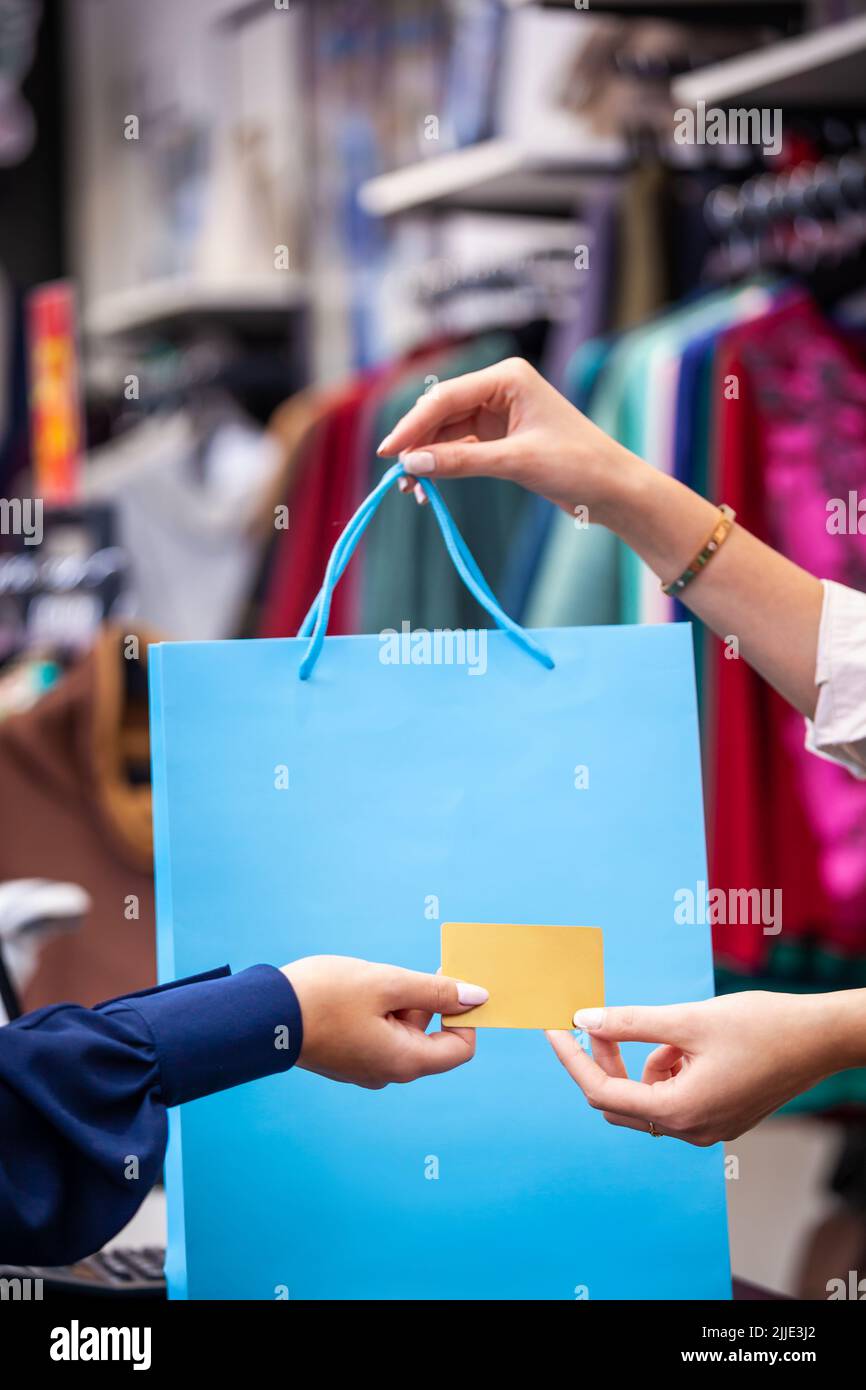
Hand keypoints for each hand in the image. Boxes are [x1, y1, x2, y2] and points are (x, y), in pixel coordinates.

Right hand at [281, 955, 486, 1088]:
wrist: (263, 1014)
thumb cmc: (326, 997)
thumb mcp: (388, 983)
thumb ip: (436, 991)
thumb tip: (478, 997)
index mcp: (404, 1061)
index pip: (460, 1048)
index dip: (466, 1015)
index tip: (452, 983)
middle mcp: (387, 1072)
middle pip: (430, 1037)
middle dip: (426, 1000)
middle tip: (404, 971)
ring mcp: (365, 1066)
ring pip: (402, 1031)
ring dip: (400, 1001)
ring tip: (372, 980)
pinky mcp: (347, 1056)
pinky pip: (379, 1033)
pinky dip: (380, 1009)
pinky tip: (358, 990)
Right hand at [377, 356, 641, 521]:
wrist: (614, 488)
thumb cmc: (578, 465)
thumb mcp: (516, 463)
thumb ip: (461, 462)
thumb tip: (411, 464)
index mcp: (507, 377)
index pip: (445, 398)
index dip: (412, 425)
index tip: (387, 453)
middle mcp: (499, 389)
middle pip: (441, 413)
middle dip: (417, 444)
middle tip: (396, 476)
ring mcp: (498, 414)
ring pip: (446, 433)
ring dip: (428, 459)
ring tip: (411, 490)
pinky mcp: (500, 439)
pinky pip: (460, 449)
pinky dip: (444, 467)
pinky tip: (429, 487)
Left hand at [545, 991, 858, 1145]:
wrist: (820, 1039)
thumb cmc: (761, 1025)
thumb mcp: (687, 1019)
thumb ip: (630, 1022)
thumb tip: (583, 1020)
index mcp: (679, 1112)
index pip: (602, 1092)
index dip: (573, 1059)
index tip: (553, 1028)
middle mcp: (691, 1130)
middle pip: (620, 1101)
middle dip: (603, 1059)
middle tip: (597, 1019)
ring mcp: (707, 1129)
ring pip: (647, 1097)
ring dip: (643, 1061)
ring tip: (676, 1031)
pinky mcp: (720, 1118)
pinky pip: (673, 1097)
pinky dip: (668, 1068)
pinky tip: (691, 1044)